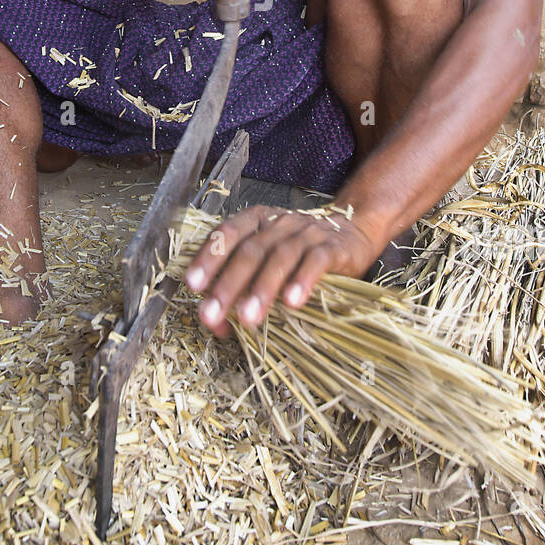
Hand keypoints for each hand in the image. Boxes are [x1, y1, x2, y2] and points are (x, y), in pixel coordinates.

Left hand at [184, 203, 378, 336]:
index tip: (193, 285)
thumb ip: (241, 288)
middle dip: (228, 284)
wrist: (351, 232)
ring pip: (280, 257)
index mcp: (257, 220)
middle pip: (250, 251)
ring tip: (248, 318)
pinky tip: (292, 302)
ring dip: (262, 289)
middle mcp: (279, 223)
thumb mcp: (267, 262)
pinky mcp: (333, 247)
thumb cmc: (300, 252)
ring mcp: (307, 233)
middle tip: (212, 313)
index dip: (209, 258)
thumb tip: (215, 323)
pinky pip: (315, 262)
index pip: (227, 234)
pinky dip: (302, 281)